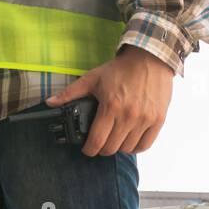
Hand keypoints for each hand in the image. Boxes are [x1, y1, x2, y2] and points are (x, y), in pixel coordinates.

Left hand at [45, 45, 175, 156]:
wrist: (149, 59)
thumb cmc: (121, 69)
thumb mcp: (92, 78)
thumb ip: (70, 93)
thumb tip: (50, 102)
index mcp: (111, 106)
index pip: (97, 141)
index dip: (89, 149)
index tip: (87, 148)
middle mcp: (129, 115)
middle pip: (111, 148)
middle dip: (102, 149)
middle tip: (99, 143)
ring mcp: (145, 119)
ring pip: (128, 149)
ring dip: (118, 148)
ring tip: (114, 139)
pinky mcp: (158, 120)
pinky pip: (145, 144)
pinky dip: (136, 147)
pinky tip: (129, 140)